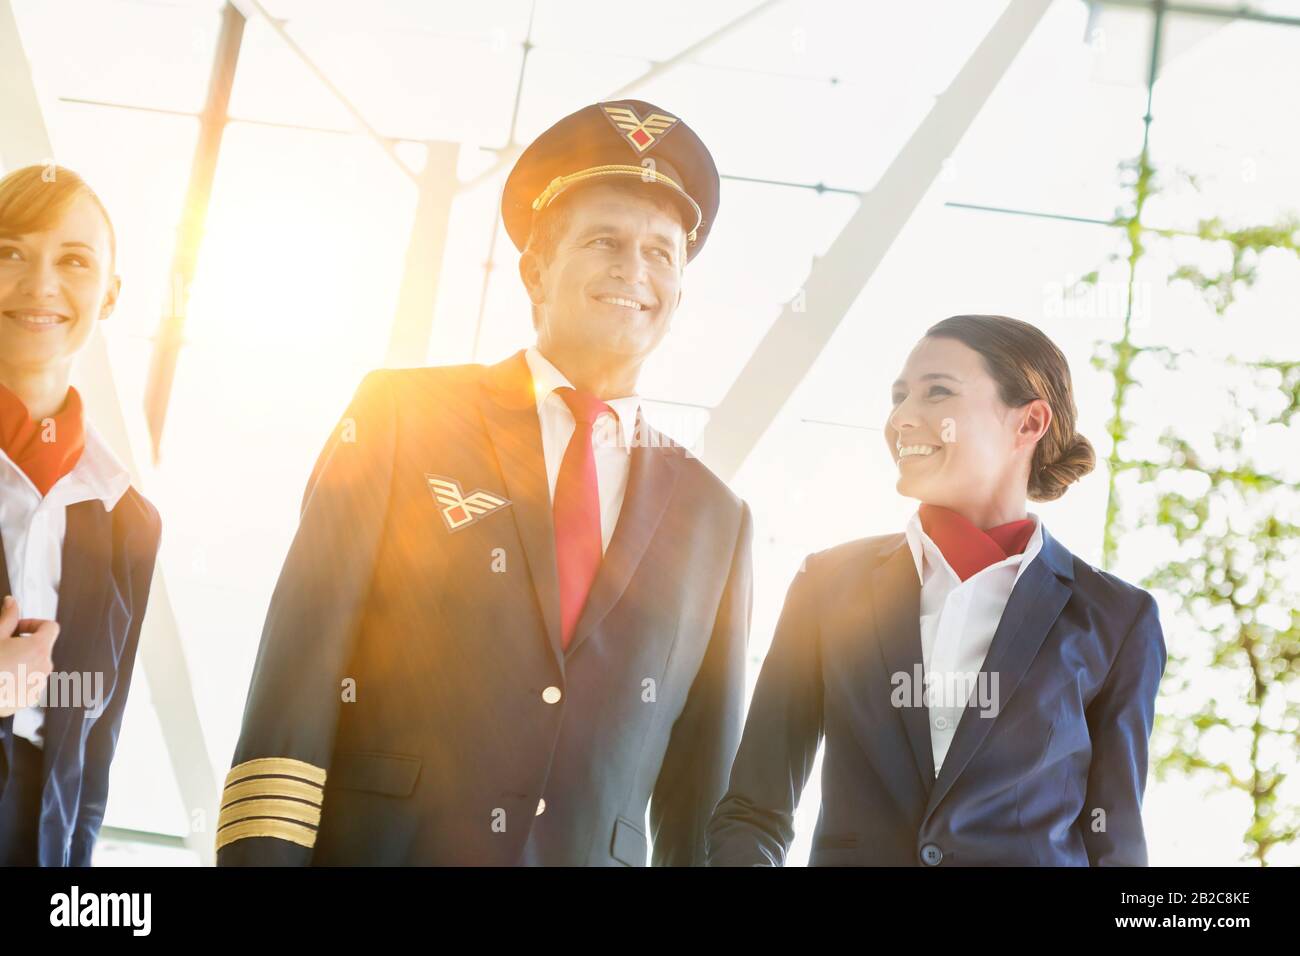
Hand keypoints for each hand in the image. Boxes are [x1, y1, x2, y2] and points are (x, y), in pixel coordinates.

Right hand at [0, 595, 59, 717]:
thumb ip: (7, 617)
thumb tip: (12, 602)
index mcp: (38, 649)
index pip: (51, 627)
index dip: (33, 623)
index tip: (17, 628)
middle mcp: (44, 667)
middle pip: (42, 647)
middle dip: (24, 643)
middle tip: (2, 646)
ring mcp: (38, 685)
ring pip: (35, 666)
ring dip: (21, 661)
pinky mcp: (29, 699)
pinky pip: (29, 683)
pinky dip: (18, 678)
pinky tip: (0, 679)